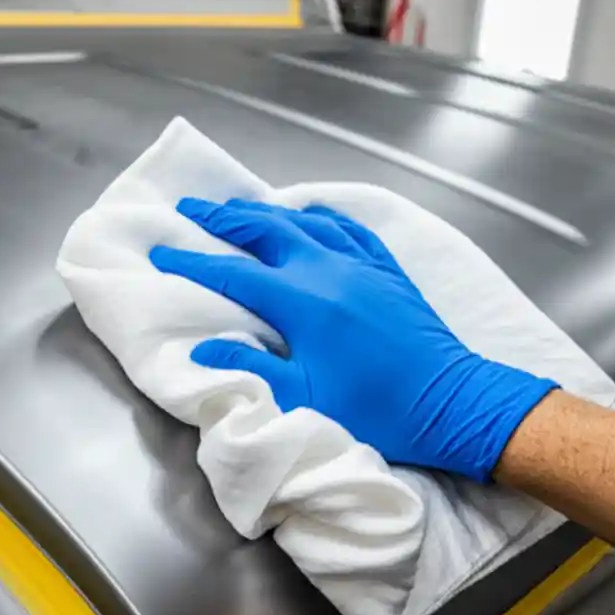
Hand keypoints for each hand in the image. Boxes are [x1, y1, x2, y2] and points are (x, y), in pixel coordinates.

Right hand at [150, 198, 556, 481]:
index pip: (233, 273)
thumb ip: (251, 367)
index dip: (193, 261)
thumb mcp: (304, 396)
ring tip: (239, 206)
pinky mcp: (386, 269)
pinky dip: (321, 215)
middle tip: (191, 207)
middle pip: (265, 230)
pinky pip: (347, 227)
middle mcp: (327, 270)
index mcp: (302, 302)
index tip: (163, 251)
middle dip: (224, 217)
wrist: (451, 402)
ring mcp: (361, 264)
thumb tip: (202, 348)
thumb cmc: (376, 409)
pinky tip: (310, 213)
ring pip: (305, 221)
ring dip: (267, 211)